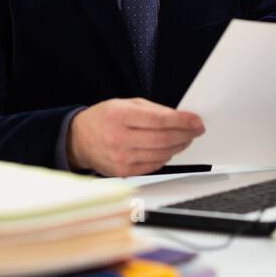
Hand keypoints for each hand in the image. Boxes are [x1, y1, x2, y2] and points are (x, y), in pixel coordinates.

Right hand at [67, 98, 204, 176]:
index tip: (196, 121)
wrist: (79, 140)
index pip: (159, 120)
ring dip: (178, 146)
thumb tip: (179, 118)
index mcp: (119, 116)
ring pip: (162, 154)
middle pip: (163, 139)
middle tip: (196, 130)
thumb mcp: (124, 104)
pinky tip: (168, 149)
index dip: (182, 121)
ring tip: (184, 138)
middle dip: (185, 134)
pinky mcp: (124, 172)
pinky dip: (165, 157)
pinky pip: (154, 166)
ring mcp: (121, 158)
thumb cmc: (103, 119)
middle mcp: (120, 138)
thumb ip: (152, 110)